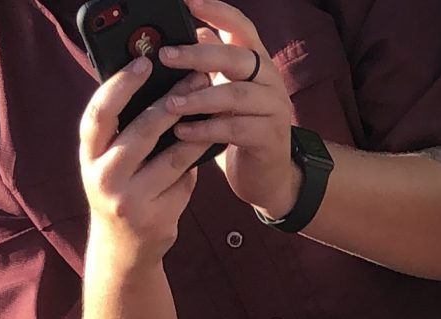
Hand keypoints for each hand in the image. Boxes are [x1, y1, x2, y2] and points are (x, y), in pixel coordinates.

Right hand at [78, 56, 210, 267]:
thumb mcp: (109, 161)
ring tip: (213, 104)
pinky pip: (184, 182)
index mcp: (89, 156)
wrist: (123, 250)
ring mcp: (130, 201)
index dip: (120, 85)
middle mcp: (104, 179)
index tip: (144, 62)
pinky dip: (196, 162)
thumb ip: (124, 130)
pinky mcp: (157, 218)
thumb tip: (160, 85)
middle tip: (196, 77)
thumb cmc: (120, 190)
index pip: (99, 113)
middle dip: (172, 101)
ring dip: (197, 129)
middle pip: (141, 131)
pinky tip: (209, 144)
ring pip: (172, 158)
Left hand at [158, 0, 297, 220]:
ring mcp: (274, 108)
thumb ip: (211, 66)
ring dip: (198, 98)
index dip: (216, 10)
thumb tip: (184, 36)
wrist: (268, 178)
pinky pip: (235, 129)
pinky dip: (206, 129)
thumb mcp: (225, 93)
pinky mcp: (270, 138)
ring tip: (170, 104)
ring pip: (235, 94)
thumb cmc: (240, 132)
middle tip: (166, 56)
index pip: (240, 26)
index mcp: (258, 62)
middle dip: (198, 55)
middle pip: (236, 57)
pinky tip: (183, 132)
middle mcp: (270, 79)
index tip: (188, 1)